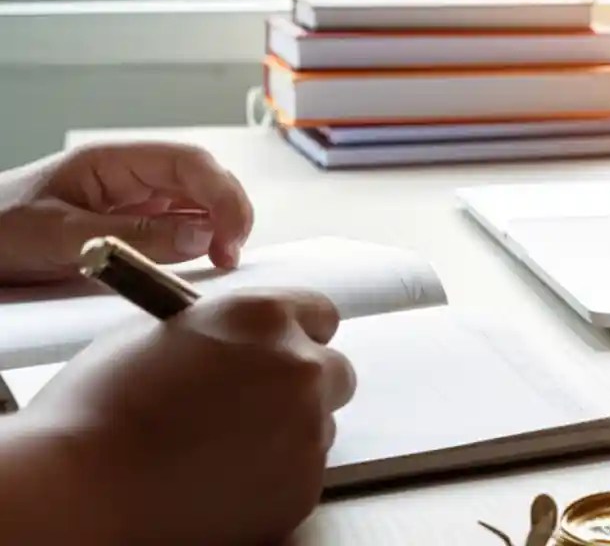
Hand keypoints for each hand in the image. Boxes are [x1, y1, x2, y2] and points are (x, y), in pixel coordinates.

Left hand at [0, 142, 252, 283]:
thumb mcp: (58, 235)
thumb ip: (131, 235)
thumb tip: (201, 237)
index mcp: (112, 161)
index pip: (189, 163)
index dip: (221, 195)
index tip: (230, 238)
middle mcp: (129, 177)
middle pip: (202, 181)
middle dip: (228, 213)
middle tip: (230, 258)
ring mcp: (132, 202)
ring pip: (197, 205)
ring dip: (218, 229)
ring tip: (221, 262)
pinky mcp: (130, 229)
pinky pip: (178, 230)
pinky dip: (199, 245)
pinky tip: (201, 264)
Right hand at [21, 290, 356, 545]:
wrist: (81, 491)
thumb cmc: (97, 410)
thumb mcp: (156, 333)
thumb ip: (218, 328)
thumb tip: (236, 337)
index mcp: (264, 317)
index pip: (320, 314)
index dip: (296, 333)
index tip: (278, 349)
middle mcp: (299, 369)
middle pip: (333, 372)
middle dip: (300, 385)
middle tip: (252, 404)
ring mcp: (307, 432)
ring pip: (318, 426)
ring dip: (286, 433)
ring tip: (219, 449)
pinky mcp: (302, 489)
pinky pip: (302, 474)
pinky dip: (274, 477)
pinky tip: (218, 479)